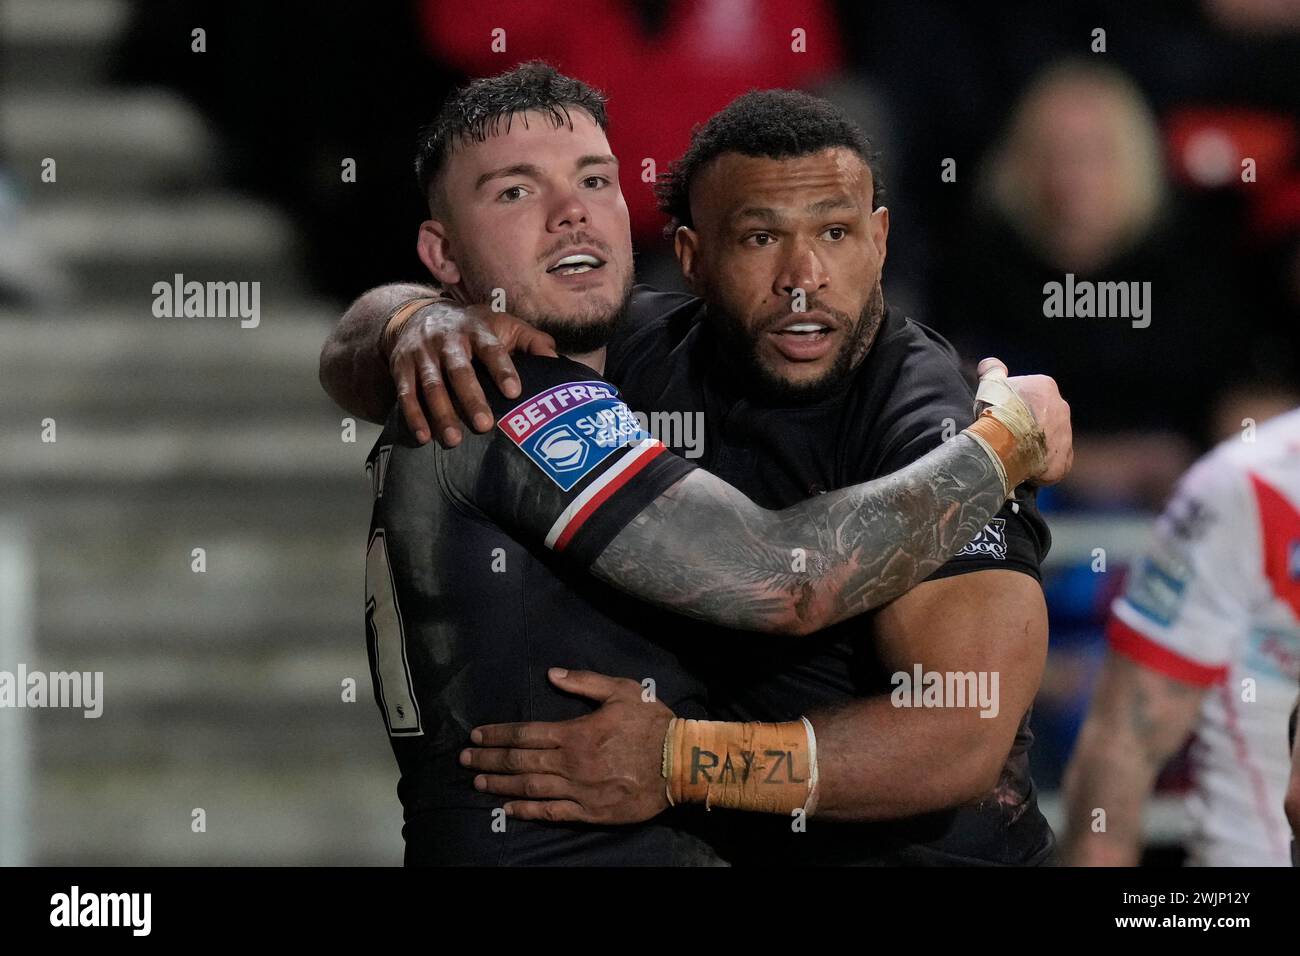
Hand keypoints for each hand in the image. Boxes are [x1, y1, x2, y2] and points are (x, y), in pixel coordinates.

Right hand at [386, 300, 556, 446]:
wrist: (418, 315)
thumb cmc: (472, 328)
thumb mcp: (502, 325)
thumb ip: (531, 341)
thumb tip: (556, 359)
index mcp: (477, 329)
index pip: (491, 348)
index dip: (502, 369)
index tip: (514, 392)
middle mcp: (447, 339)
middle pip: (459, 370)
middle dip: (471, 398)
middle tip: (484, 426)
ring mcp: (422, 354)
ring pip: (431, 385)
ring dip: (442, 413)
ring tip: (454, 440)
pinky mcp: (401, 367)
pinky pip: (406, 393)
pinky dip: (413, 416)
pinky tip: (424, 437)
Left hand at [459, 668, 672, 824]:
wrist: (681, 763)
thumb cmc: (652, 724)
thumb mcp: (622, 691)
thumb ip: (585, 682)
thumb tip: (552, 674)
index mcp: (576, 733)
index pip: (526, 733)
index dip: (498, 734)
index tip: (477, 735)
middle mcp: (571, 764)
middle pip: (520, 761)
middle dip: (489, 759)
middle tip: (464, 758)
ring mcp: (579, 791)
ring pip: (530, 788)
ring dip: (500, 784)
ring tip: (478, 781)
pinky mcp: (590, 812)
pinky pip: (551, 813)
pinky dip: (527, 811)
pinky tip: (508, 809)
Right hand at [977, 357, 1073, 484]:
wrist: (1004, 442)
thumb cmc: (997, 411)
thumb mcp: (990, 384)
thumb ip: (992, 370)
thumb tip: (990, 363)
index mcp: (1046, 388)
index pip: (1033, 396)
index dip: (1015, 407)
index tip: (1003, 416)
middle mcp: (1061, 408)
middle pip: (1044, 417)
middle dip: (1029, 425)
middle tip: (1008, 435)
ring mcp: (1065, 435)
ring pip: (1050, 440)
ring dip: (1036, 446)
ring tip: (1015, 453)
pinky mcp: (1063, 460)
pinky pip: (1053, 462)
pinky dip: (1041, 466)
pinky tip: (1025, 467)